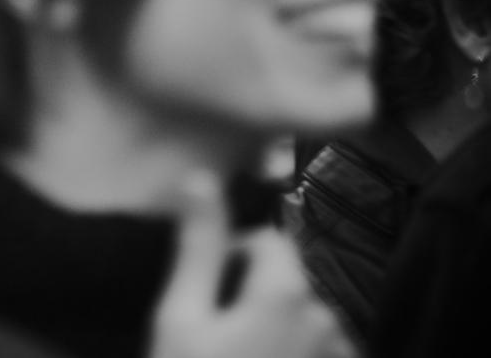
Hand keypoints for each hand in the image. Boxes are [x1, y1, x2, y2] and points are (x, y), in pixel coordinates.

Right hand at [149, 171, 354, 357]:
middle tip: (212, 329)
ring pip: (300, 317)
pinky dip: (295, 350)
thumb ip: (198, 248)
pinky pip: (318, 350)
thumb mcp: (181, 317)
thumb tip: (201, 177)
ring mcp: (337, 354)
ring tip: (236, 353)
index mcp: (287, 291)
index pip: (267, 238)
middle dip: (252, 290)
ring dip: (273, 325)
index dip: (231, 252)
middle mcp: (325, 317)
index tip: (203, 289)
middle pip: (285, 279)